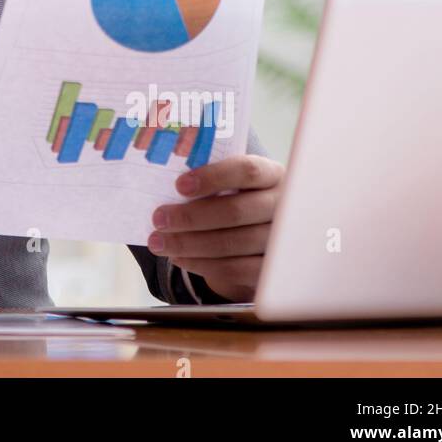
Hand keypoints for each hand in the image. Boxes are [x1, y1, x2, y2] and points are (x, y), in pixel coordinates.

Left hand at [147, 154, 284, 302]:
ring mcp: (282, 240)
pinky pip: (236, 270)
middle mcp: (284, 206)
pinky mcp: (273, 269)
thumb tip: (163, 185)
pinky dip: (203, 265)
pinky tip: (180, 258)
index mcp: (272, 174)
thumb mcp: (231, 183)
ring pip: (232, 243)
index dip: (213, 177)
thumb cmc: (237, 197)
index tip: (179, 185)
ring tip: (160, 243)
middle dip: (191, 217)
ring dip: (190, 244)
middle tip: (158, 219)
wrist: (261, 232)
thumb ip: (208, 180)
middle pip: (236, 211)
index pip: (247, 170)